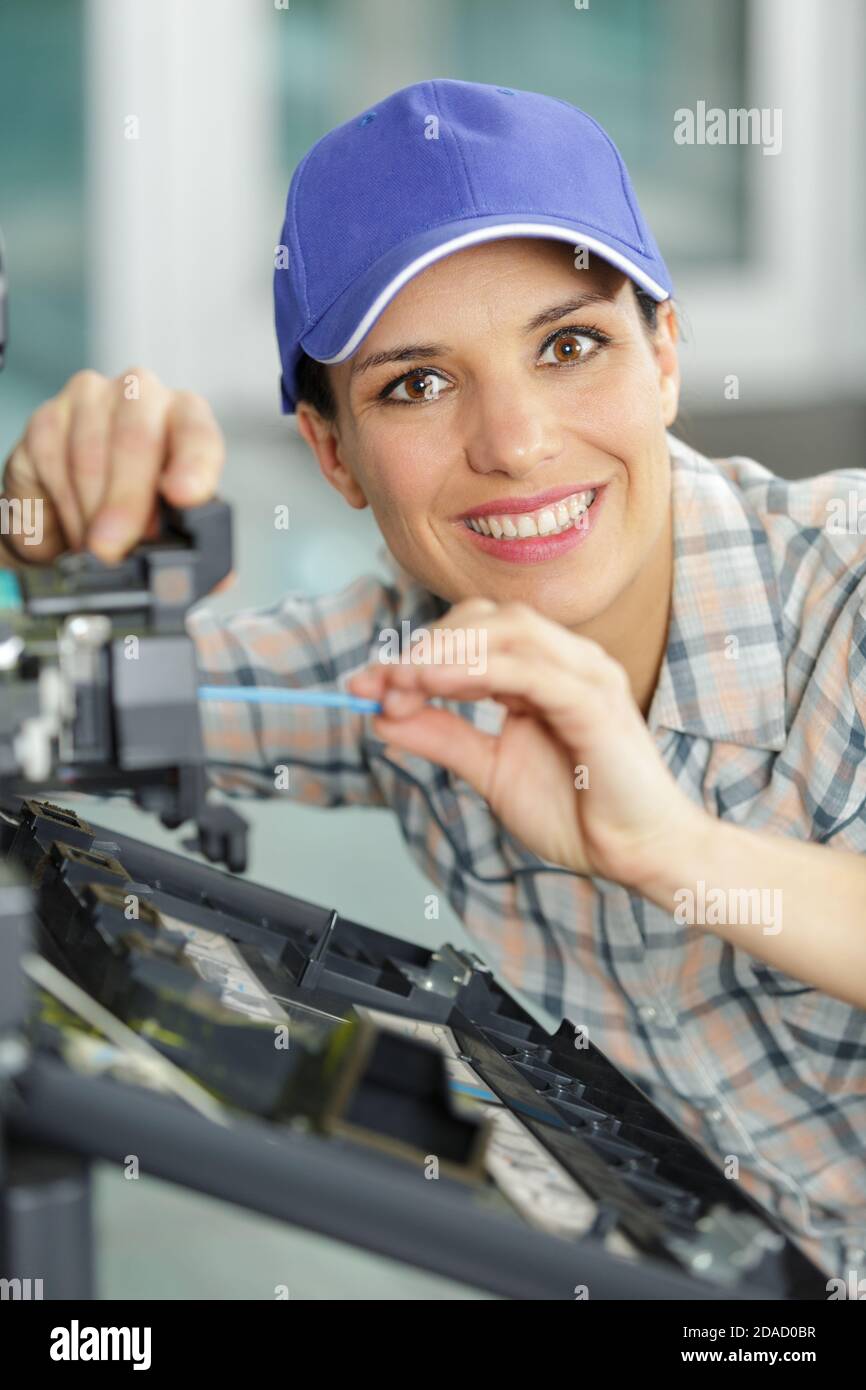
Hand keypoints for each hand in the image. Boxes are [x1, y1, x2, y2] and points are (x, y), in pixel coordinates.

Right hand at [0, 368, 228, 576]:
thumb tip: (220, 578)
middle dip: (127, 503)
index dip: (193, 464)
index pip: (198, 431)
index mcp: (186, 416)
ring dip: (92, 514)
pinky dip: (64, 506)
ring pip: (90, 456)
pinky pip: (53, 462)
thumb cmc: (135, 508)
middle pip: (138, 440)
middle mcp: (141, 397)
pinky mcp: (47, 418)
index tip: (184, 496)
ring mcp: (91, 399)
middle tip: (115, 548)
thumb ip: (200, 548)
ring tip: (98, 547)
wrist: (75, 509)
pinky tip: (75, 527)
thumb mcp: (173, 525)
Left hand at [348, 598, 708, 888]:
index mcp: (546, 673)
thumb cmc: (582, 815)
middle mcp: (568, 662)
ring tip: (398, 680)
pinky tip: (433, 683)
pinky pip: (527, 670)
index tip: (366, 684)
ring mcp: (585, 675)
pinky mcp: (594, 701)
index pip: (474, 635)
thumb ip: (443, 738)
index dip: (417, 652)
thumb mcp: (491, 772)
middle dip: (425, 645)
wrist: (639, 855)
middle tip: (377, 682)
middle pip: (488, 618)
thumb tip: (383, 717)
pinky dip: (475, 669)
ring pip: (508, 630)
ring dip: (444, 650)